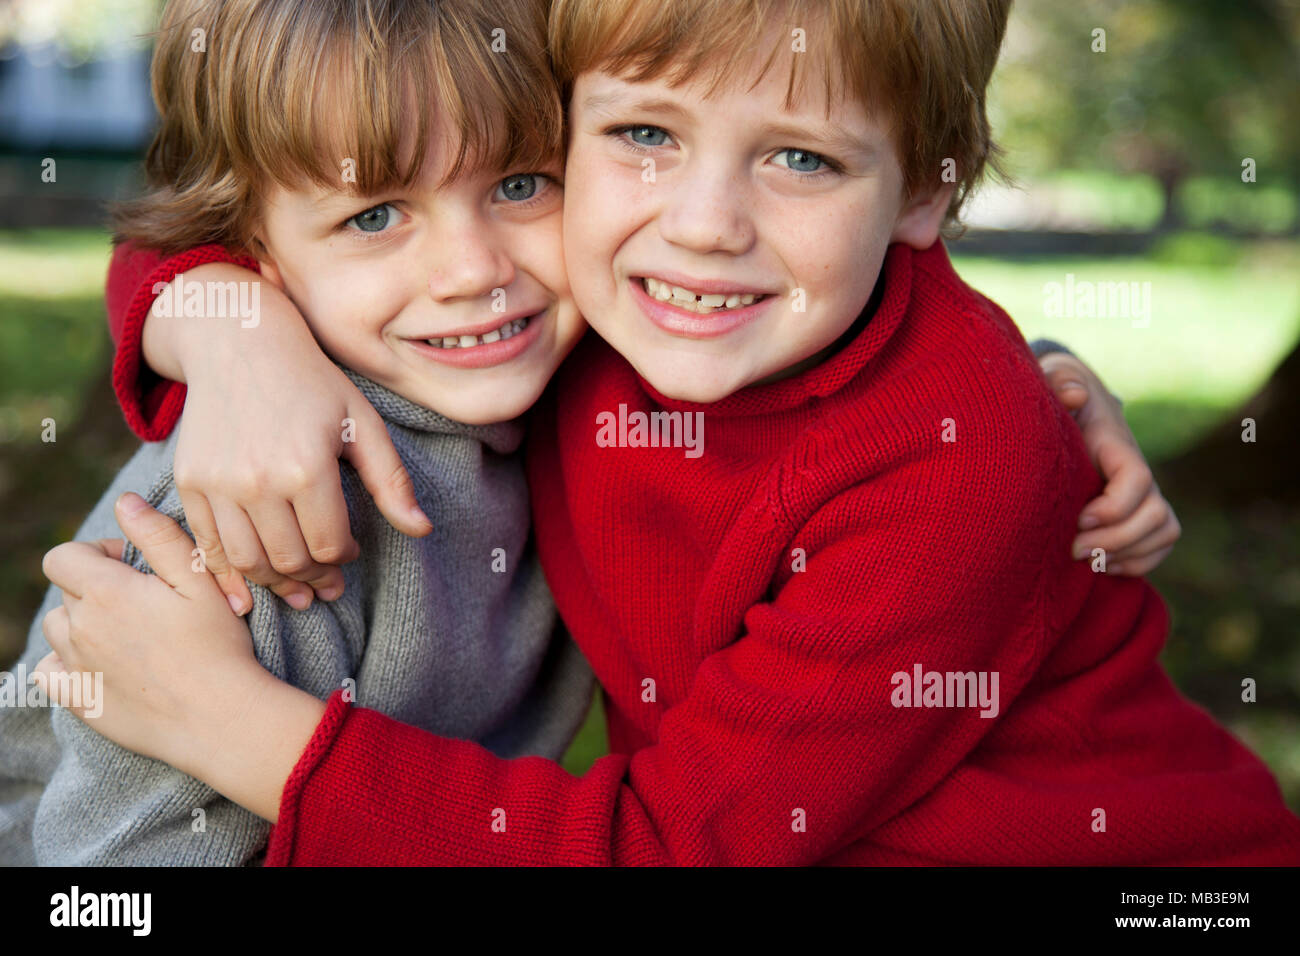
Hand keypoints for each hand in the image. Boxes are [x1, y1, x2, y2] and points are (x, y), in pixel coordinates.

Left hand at [35, 493, 262, 775]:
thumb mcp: (201, 581)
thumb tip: (125, 502)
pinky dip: (65, 661)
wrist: (219, 717)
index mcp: (107, 593)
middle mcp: (81, 628)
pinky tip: (100, 662)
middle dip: (97, 586)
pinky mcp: (80, 700)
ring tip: (127, 631)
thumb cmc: (218, 645)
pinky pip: (49, 671)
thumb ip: (159, 536)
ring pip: (58, 629)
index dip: (96, 552)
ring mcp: (76, 667)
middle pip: (66, 591)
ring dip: (82, 621)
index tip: (131, 563)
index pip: (63, 556)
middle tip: (144, 600)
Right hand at [152, 264, 431, 613]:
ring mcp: (218, 484)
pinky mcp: (189, 483)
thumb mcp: (362, 423)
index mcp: (307, 468)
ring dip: (275, 584)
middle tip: (327, 584)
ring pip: (249, 562)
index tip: (349, 551)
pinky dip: (228, 575)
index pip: (329, 545)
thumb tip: (422, 529)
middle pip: (290, 560)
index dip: (343, 558)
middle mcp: (258, 482)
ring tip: (296, 589)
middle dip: (314, 579)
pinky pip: (208, 546)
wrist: (238, 343)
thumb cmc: (311, 383)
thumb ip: (391, 482)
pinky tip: (248, 589)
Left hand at [1039, 352, 1180, 575]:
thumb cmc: (1056, 393)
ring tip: (1084, 559)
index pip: (1137, 479)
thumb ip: (1060, 381)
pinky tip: (1100, 565)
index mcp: (1116, 445)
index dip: (1115, 506)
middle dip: (1115, 539)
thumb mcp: (1053, 378)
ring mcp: (1141, 493)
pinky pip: (1160, 544)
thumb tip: (1074, 395)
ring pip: (1164, 531)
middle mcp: (1137, 470)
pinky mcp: (1137, 511)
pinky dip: (1136, 562)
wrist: (1072, 402)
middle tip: (1071, 548)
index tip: (1080, 518)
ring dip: (1127, 554)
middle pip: (1155, 514)